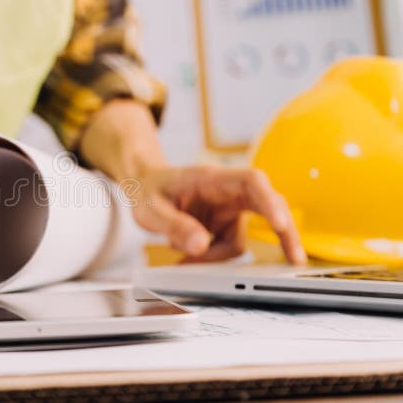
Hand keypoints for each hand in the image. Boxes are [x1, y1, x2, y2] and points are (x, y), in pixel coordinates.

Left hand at [131, 165, 305, 263]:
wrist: (144, 188)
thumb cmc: (149, 190)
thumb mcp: (150, 209)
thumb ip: (173, 225)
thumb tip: (200, 245)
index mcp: (213, 179)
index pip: (252, 183)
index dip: (270, 202)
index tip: (280, 223)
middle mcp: (228, 194)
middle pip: (269, 208)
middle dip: (284, 234)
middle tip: (295, 261)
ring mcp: (229, 212)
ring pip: (240, 242)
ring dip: (216, 257)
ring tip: (183, 256)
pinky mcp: (225, 228)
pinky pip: (227, 250)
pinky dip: (210, 259)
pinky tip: (188, 255)